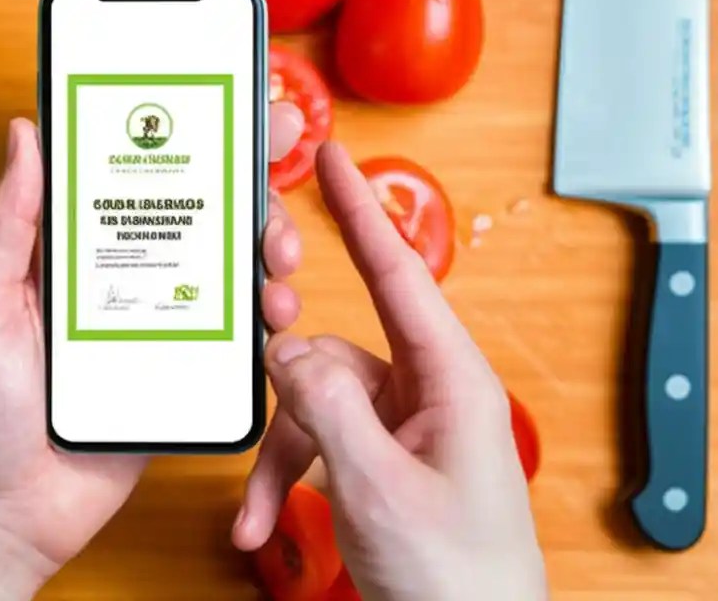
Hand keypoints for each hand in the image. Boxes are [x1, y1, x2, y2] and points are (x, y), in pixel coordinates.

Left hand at [0, 102, 306, 600]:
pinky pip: (232, 332)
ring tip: (277, 256)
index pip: (127, 169)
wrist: (7, 513)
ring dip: (266, 243)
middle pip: (195, 206)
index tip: (224, 91)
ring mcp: (156, 319)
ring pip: (226, 262)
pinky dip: (265, 314)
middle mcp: (119, 273)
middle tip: (277, 160)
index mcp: (69, 248)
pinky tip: (276, 311)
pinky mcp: (183, 369)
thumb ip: (5, 226)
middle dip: (247, 176)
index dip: (176, 127)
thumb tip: (25, 133)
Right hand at [232, 143, 546, 600]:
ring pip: (312, 405)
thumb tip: (288, 350)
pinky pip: (315, 445)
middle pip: (332, 352)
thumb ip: (330, 408)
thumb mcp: (381, 489)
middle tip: (260, 384)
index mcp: (450, 381)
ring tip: (258, 509)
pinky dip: (283, 479)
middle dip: (289, 391)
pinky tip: (262, 520)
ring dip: (278, 456)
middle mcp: (425, 394)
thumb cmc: (458, 579)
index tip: (334, 158)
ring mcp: (399, 430)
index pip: (399, 274)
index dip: (361, 210)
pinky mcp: (378, 461)